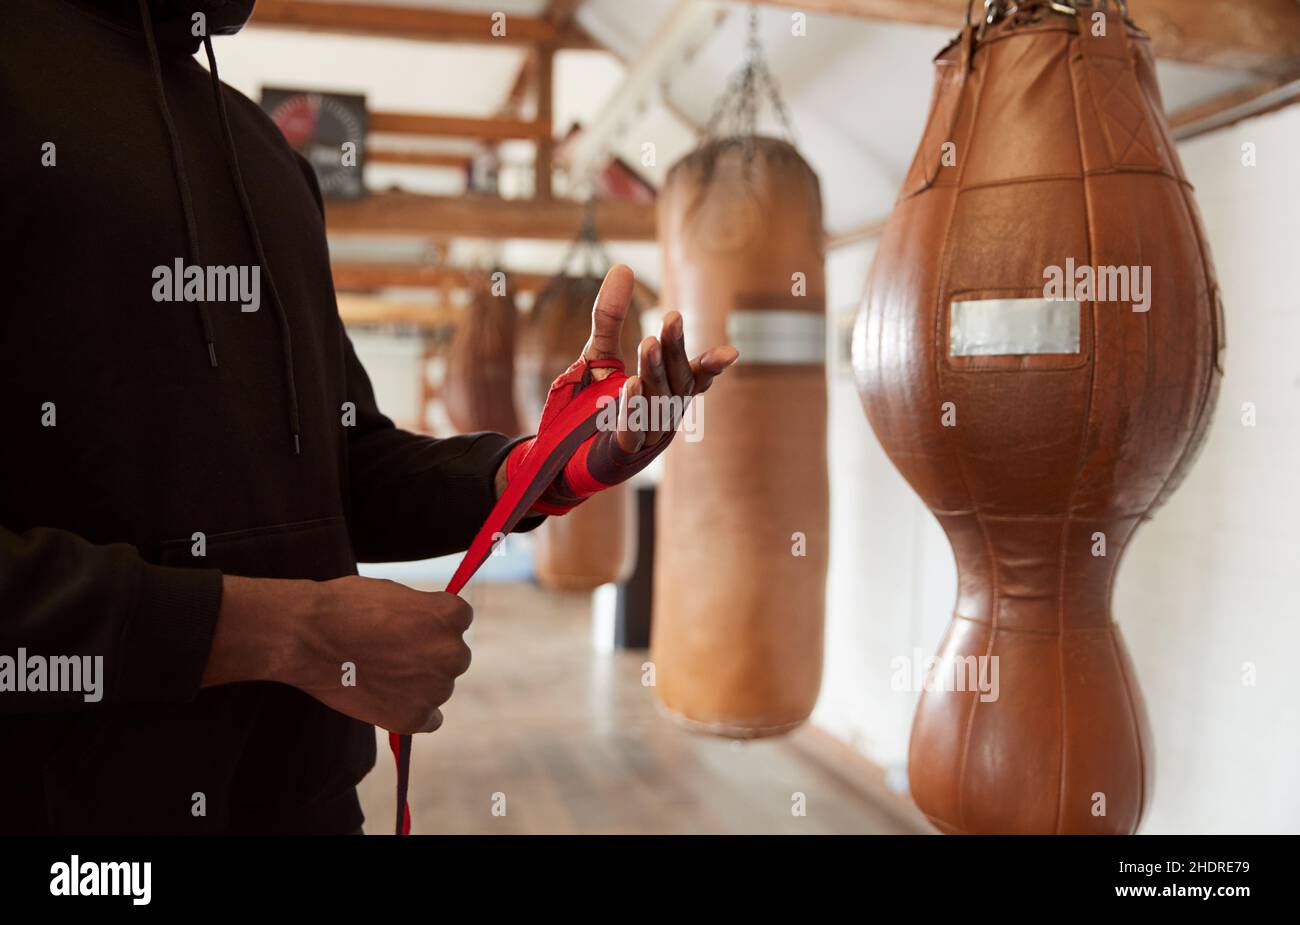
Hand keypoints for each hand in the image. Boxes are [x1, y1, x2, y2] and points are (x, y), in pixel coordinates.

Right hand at [204, 574, 472, 733]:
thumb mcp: (398, 594)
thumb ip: (426, 612)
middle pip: (453, 656)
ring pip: (440, 687)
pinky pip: (431, 719)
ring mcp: (434, 688)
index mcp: (452, 615)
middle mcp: (452, 653)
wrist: (307, 636)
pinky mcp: (413, 718)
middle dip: (430, 654)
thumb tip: (435, 626)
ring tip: (381, 673)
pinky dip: (415, 713)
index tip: (410, 625)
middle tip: (394, 653)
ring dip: (420, 683)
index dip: (433, 622)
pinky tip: (392, 700)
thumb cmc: (347, 606)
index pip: (459, 619)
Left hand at [582, 264, 738, 452]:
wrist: (558, 455)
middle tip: (671, 317)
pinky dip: (632, 408)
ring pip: (656, 402)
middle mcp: (662, 415)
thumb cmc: (589, 406)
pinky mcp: (620, 452)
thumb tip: (624, 267)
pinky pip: (630, 430)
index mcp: (665, 393)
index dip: (710, 367)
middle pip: (675, 381)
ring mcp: (645, 436)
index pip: (693, 377)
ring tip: (648, 342)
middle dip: (674, 350)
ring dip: (654, 372)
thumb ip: (610, 317)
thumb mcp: (599, 354)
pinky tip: (630, 384)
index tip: (731, 353)